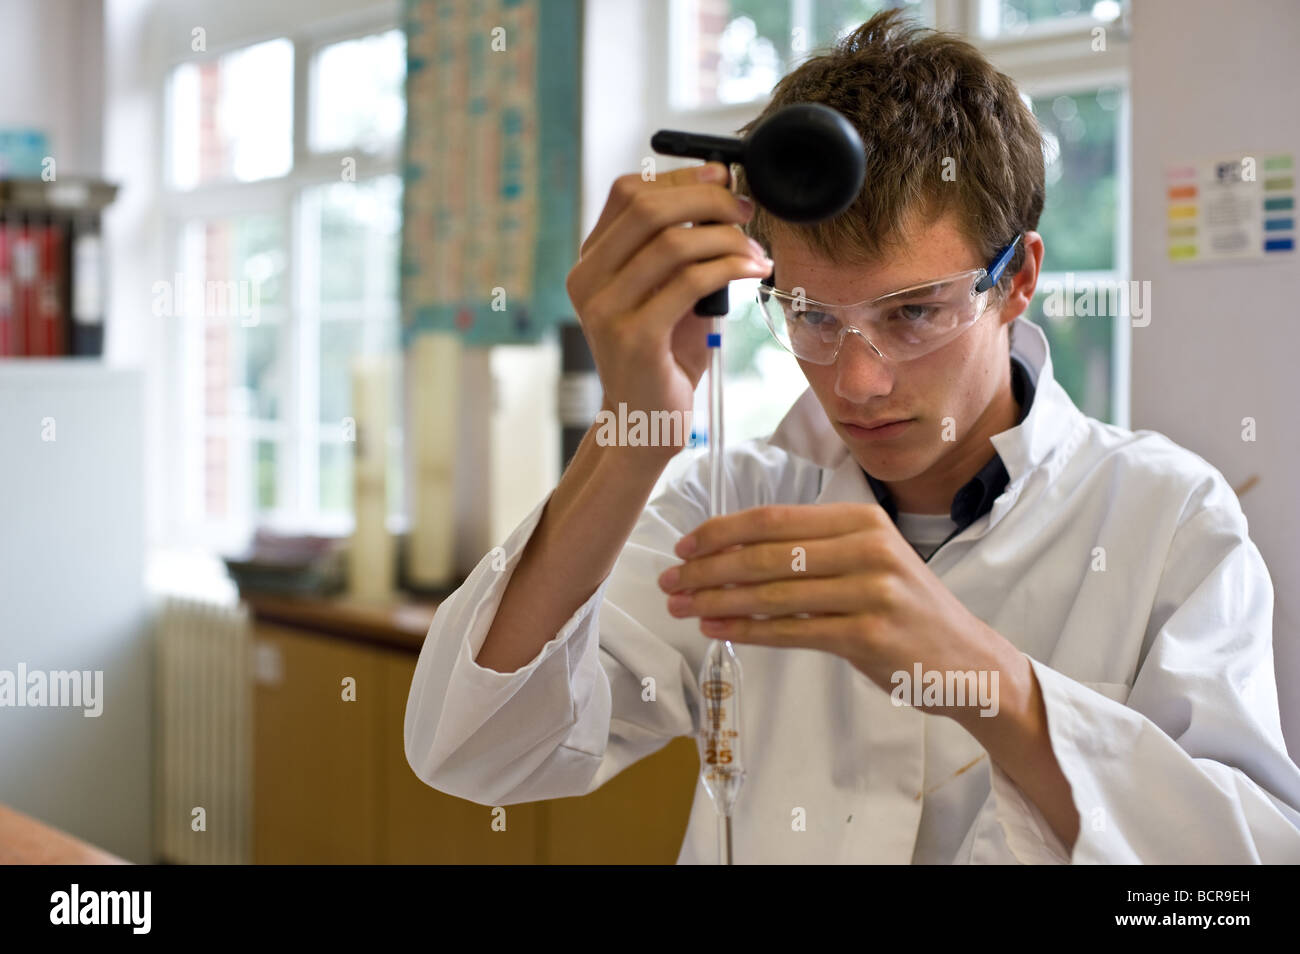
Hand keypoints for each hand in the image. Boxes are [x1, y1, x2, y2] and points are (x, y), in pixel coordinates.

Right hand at [565, 162, 771, 453]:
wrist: (645, 424)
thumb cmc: (662, 358)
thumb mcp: (666, 294)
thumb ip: (680, 253)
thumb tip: (725, 201)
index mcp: (591, 263)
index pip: (628, 193)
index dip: (679, 177)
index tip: (723, 176)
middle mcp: (588, 281)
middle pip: (647, 208)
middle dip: (707, 199)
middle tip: (745, 209)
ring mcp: (605, 310)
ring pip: (672, 243)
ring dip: (726, 237)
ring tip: (755, 248)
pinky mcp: (634, 338)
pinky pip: (689, 282)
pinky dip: (730, 267)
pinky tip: (754, 269)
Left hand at [657, 503, 1027, 722]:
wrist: (966, 660)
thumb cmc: (905, 609)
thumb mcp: (868, 560)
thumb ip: (811, 550)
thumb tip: (730, 553)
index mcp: (862, 520)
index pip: (774, 519)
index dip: (721, 531)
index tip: (684, 545)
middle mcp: (868, 547)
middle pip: (767, 553)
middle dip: (708, 567)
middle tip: (670, 579)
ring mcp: (871, 591)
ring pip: (773, 593)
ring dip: (718, 600)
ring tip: (682, 606)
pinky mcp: (868, 635)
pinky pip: (791, 631)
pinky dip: (747, 631)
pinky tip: (717, 629)